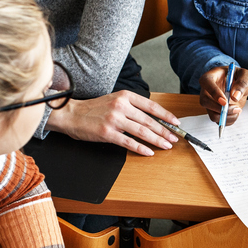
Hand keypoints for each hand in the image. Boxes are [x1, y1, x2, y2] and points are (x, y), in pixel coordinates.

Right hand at [45, 91, 179, 155]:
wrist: (71, 114)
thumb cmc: (93, 109)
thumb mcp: (114, 100)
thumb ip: (132, 107)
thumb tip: (152, 119)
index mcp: (125, 96)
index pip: (151, 106)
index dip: (166, 115)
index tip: (175, 123)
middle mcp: (121, 106)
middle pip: (149, 120)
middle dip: (164, 131)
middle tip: (174, 138)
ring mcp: (114, 119)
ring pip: (142, 131)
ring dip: (157, 140)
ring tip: (166, 145)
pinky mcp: (107, 133)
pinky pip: (128, 142)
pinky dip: (140, 148)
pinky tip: (149, 152)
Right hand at [199, 65, 247, 124]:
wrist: (237, 85)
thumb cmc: (239, 77)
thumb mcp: (246, 75)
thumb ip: (242, 83)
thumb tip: (235, 96)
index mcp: (211, 76)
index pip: (206, 82)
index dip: (214, 93)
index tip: (225, 101)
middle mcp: (206, 90)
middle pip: (205, 102)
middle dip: (221, 109)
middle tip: (236, 108)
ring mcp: (209, 103)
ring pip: (212, 114)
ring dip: (227, 116)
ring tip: (238, 109)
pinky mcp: (214, 112)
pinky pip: (218, 121)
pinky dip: (229, 120)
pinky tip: (236, 112)